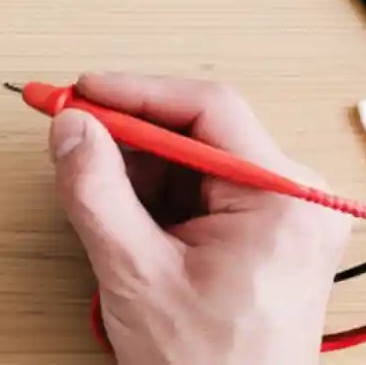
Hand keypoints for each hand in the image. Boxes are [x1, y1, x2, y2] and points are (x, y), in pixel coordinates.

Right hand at [50, 73, 350, 364]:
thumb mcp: (138, 274)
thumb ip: (97, 191)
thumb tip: (70, 127)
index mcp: (284, 198)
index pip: (208, 108)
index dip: (137, 91)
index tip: (82, 90)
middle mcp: (295, 197)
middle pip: (199, 130)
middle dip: (130, 134)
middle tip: (72, 135)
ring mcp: (281, 214)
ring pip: (193, 159)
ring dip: (138, 170)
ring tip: (99, 200)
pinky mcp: (262, 232)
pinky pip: (200, 189)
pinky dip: (155, 196)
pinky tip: (126, 220)